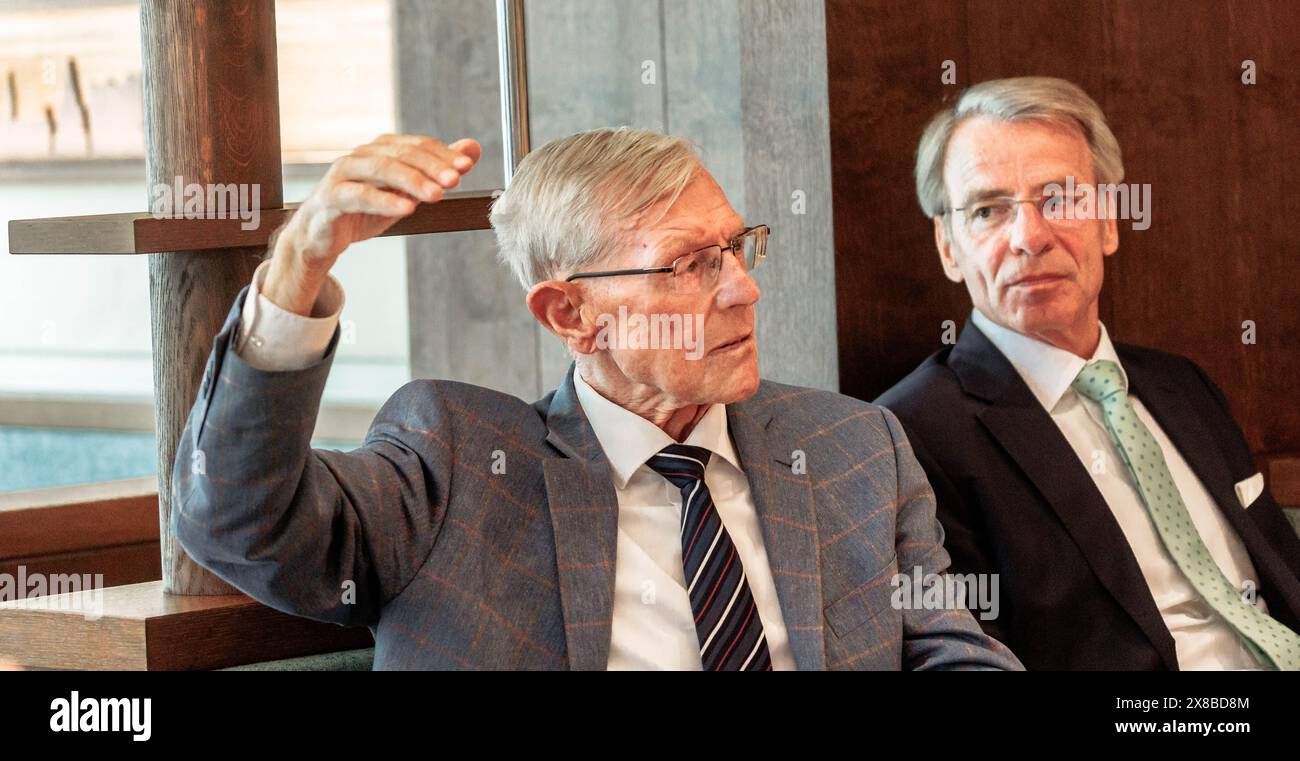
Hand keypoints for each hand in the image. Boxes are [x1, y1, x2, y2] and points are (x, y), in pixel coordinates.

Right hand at [264, 134, 481, 314]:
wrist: (322, 234)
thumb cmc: (364, 209)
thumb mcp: (406, 192)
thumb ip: (436, 171)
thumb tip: (472, 149)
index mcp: (381, 149)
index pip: (417, 145)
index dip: (443, 154)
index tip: (466, 166)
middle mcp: (362, 155)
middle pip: (401, 154)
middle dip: (431, 167)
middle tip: (455, 180)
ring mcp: (344, 173)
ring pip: (381, 169)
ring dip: (412, 181)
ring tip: (436, 195)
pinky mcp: (332, 196)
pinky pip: (360, 195)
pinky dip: (384, 201)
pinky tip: (406, 208)